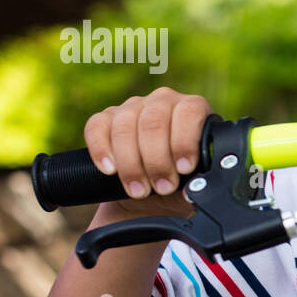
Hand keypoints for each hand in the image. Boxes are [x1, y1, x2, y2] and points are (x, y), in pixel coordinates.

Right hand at [83, 87, 212, 217]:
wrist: (153, 195)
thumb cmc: (182, 184)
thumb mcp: (196, 183)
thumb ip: (199, 181)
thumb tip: (193, 190)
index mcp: (193, 110)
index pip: (189, 112)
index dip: (185, 141)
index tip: (184, 169)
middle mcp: (163, 101)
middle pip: (154, 122)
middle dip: (157, 161)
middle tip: (162, 188)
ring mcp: (133, 107)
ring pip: (125, 125)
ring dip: (131, 163)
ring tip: (139, 191)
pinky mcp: (106, 118)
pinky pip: (97, 126)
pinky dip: (101, 149)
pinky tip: (110, 170)